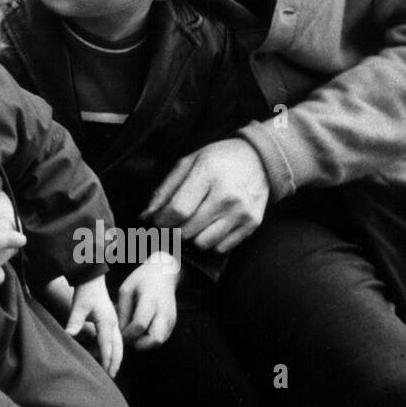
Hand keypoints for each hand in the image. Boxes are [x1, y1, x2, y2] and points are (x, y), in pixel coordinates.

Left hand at [66, 276, 122, 376]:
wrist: (92, 279)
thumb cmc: (85, 292)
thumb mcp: (78, 307)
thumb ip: (74, 322)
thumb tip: (68, 336)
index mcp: (107, 322)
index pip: (107, 346)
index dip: (107, 360)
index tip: (106, 373)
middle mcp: (114, 324)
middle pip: (118, 348)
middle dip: (115, 363)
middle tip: (112, 377)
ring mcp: (114, 322)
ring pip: (119, 344)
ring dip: (117, 357)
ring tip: (113, 370)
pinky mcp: (112, 320)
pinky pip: (117, 339)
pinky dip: (116, 349)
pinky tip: (111, 355)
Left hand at [117, 252, 179, 350]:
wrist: (164, 274)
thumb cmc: (142, 280)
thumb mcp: (126, 289)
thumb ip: (122, 311)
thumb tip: (119, 332)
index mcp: (151, 300)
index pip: (140, 324)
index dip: (127, 334)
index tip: (118, 333)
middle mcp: (164, 312)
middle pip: (155, 340)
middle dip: (138, 344)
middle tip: (126, 338)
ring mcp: (171, 319)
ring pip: (158, 342)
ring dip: (143, 344)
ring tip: (132, 334)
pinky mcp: (172, 324)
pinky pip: (161, 339)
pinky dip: (149, 340)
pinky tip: (140, 331)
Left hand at [143, 137, 269, 252]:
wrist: (260, 159)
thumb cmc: (219, 159)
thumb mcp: (189, 162)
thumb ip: (165, 189)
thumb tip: (145, 216)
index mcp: (207, 174)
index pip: (178, 210)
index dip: (162, 221)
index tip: (158, 221)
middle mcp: (227, 196)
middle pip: (188, 230)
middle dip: (174, 229)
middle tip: (175, 222)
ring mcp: (242, 212)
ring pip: (204, 243)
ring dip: (193, 237)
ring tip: (194, 223)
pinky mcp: (252, 224)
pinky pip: (222, 247)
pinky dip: (211, 241)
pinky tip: (211, 226)